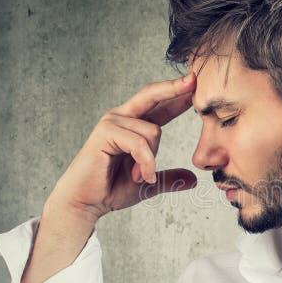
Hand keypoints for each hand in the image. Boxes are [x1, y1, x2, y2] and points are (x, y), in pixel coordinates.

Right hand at [47, 73, 197, 222]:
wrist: (86, 202)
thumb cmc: (111, 190)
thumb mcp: (148, 182)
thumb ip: (169, 178)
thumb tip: (194, 179)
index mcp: (133, 125)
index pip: (159, 105)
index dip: (177, 94)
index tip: (196, 83)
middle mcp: (122, 118)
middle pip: (152, 94)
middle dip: (174, 87)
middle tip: (194, 80)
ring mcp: (112, 122)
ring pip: (153, 131)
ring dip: (151, 160)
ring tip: (139, 176)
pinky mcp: (105, 132)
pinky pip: (140, 144)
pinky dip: (145, 163)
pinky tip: (139, 177)